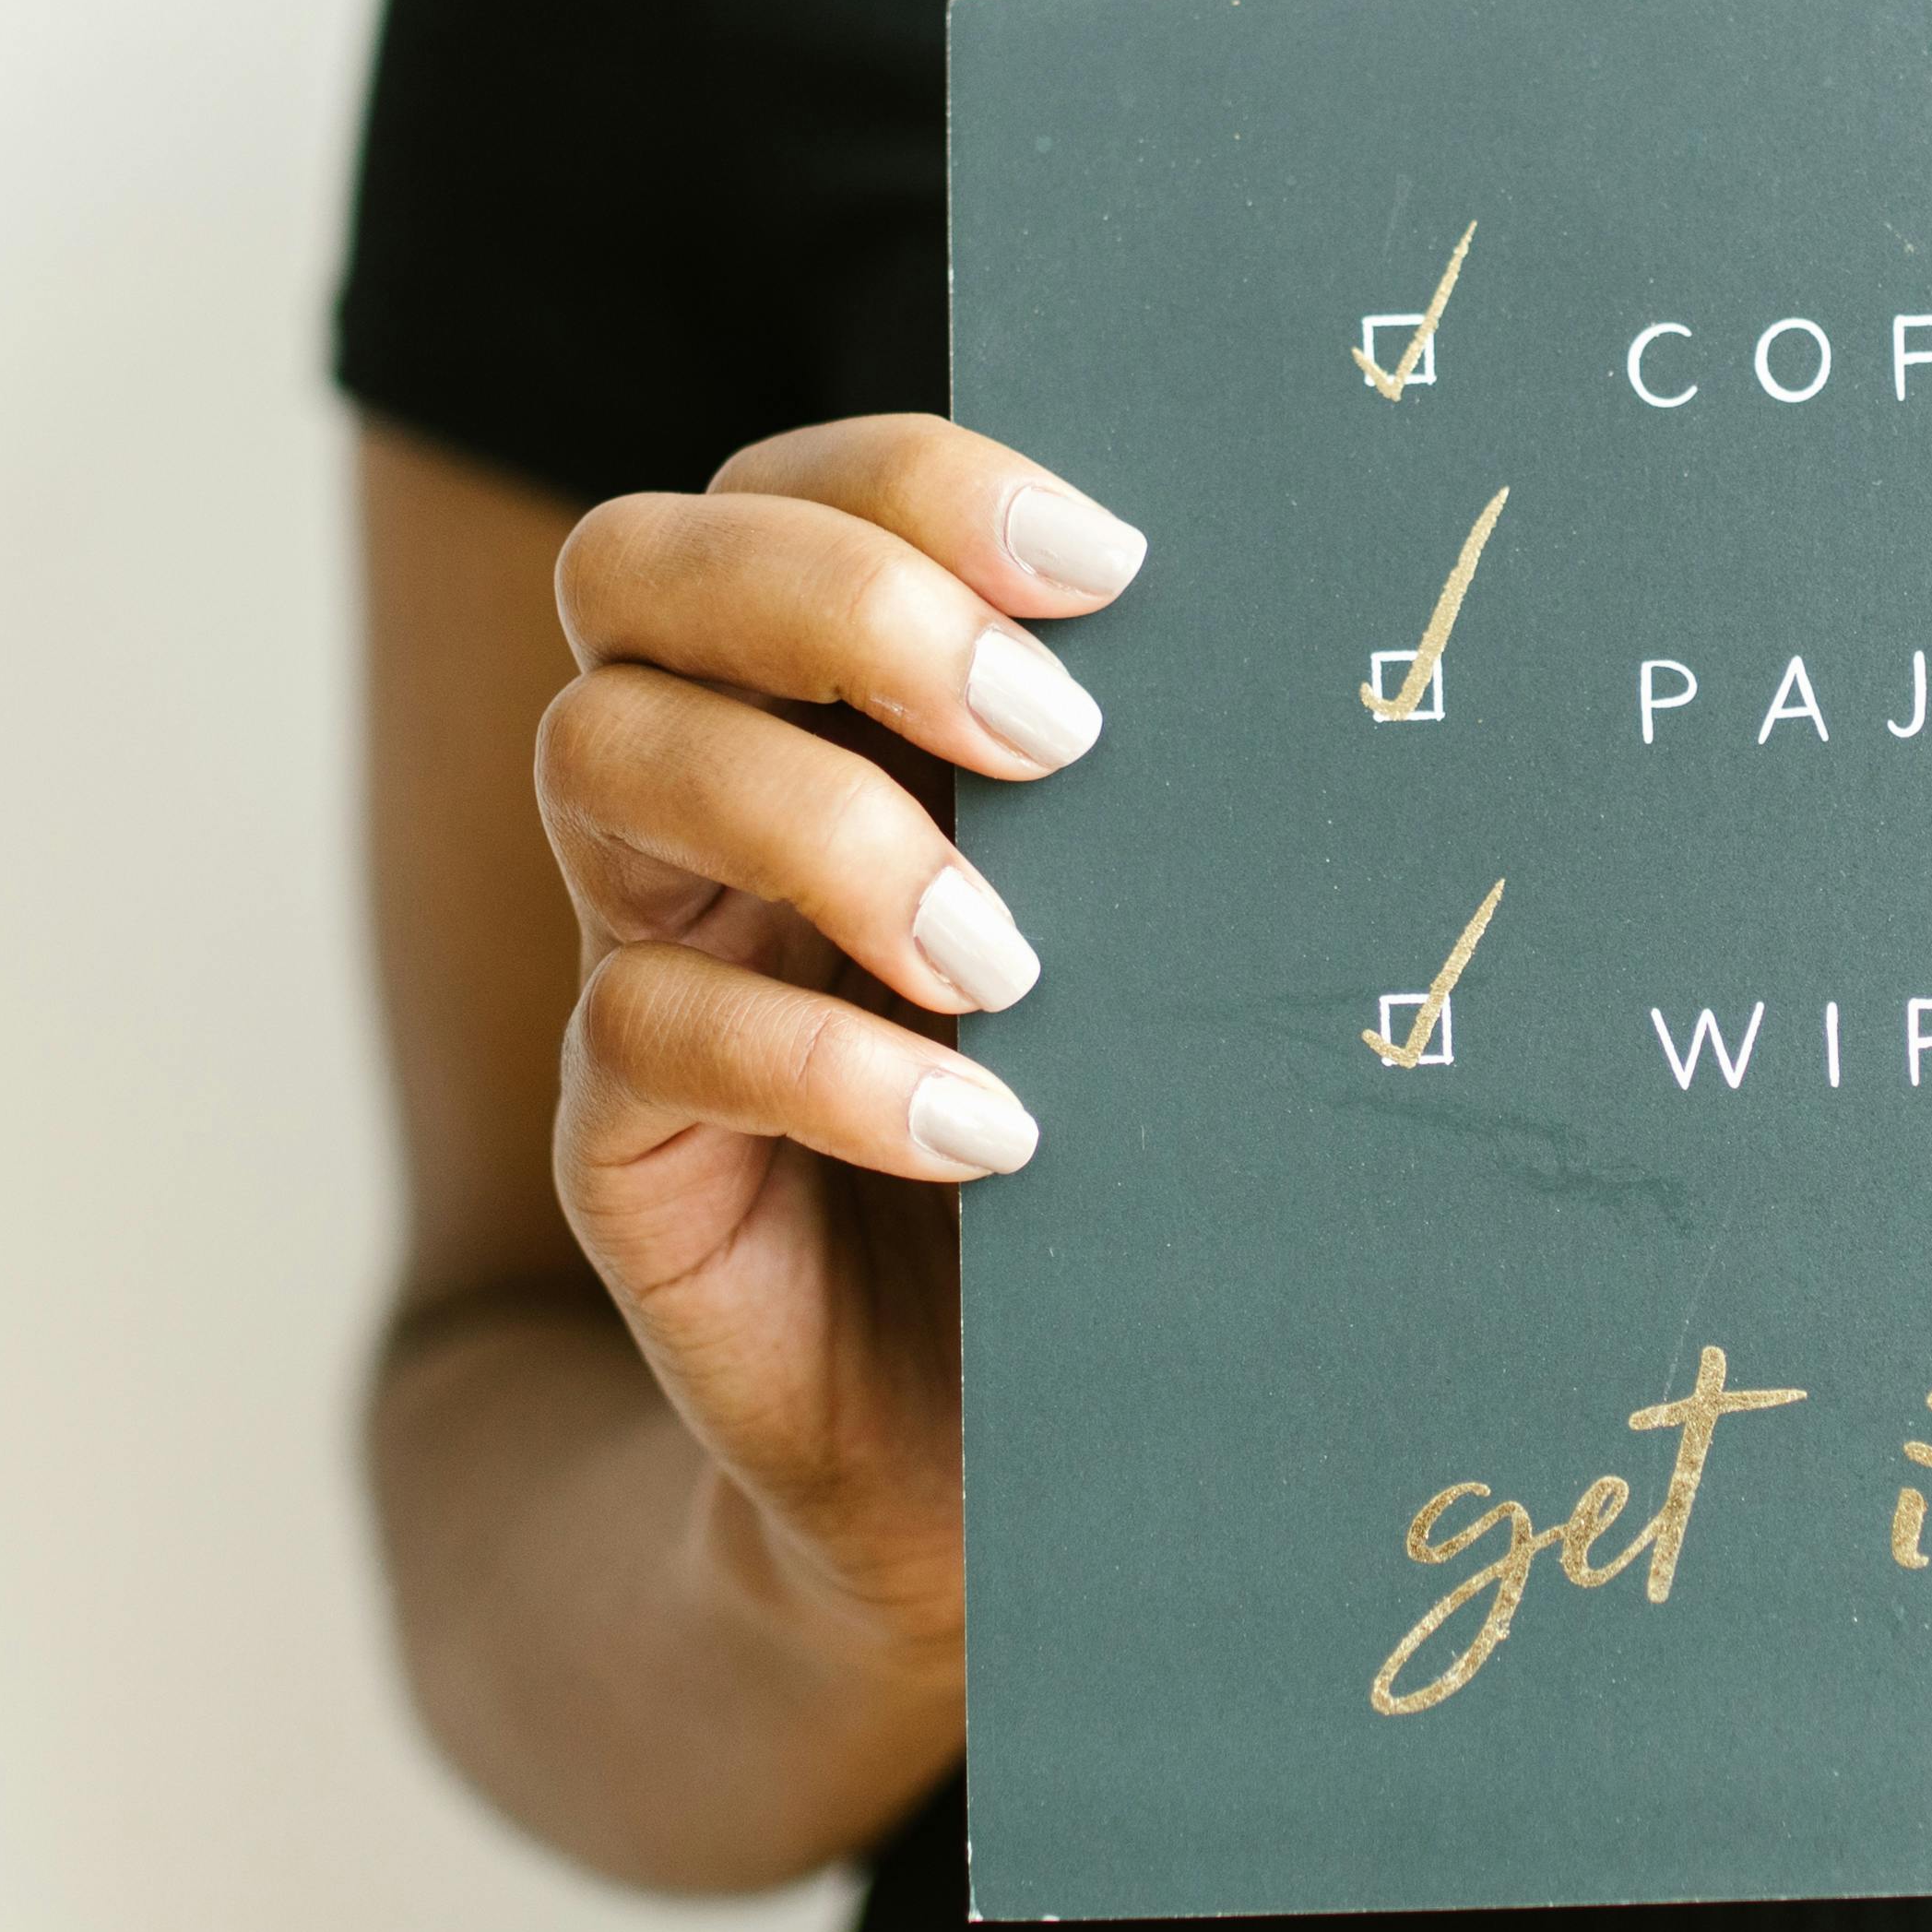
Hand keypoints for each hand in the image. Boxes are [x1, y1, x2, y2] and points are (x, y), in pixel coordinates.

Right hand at [530, 414, 1146, 1691]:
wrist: (1007, 1449)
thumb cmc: (1116, 1144)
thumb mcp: (1153, 946)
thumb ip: (1162, 796)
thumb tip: (1328, 633)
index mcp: (828, 693)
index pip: (789, 486)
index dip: (917, 482)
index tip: (1112, 567)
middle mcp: (706, 785)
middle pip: (630, 565)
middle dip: (841, 605)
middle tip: (1053, 734)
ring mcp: (644, 947)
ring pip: (604, 757)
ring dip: (825, 828)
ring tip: (1011, 967)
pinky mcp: (623, 1133)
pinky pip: (650, 1028)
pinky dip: (828, 1064)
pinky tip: (989, 1137)